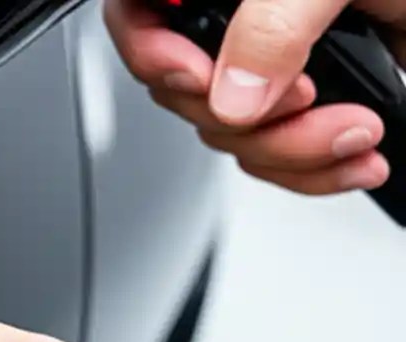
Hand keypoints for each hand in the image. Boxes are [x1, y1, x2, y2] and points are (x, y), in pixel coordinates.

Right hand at [105, 0, 405, 193]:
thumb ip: (275, 24)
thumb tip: (233, 93)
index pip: (140, 11)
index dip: (150, 48)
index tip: (200, 75)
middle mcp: (238, 18)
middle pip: (182, 86)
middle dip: (248, 116)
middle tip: (304, 100)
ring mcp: (266, 64)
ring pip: (227, 134)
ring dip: (291, 151)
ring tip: (353, 130)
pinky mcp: (301, 105)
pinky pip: (269, 158)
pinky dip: (311, 170)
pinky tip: (355, 156)